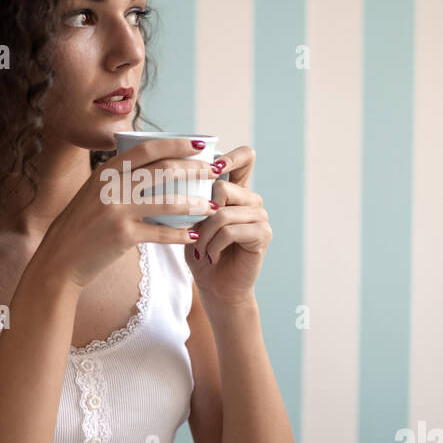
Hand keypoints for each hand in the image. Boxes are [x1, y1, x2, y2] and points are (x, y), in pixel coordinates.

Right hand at [34, 138, 222, 289]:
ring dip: (194, 203)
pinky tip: (194, 235)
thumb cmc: (81, 227)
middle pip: (162, 170)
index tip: (199, 144)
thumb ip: (119, 181)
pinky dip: (180, 235)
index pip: (147, 149)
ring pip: (167, 202)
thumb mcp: (94, 194)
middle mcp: (111, 187)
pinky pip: (161, 234)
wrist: (59, 259)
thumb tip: (154, 168)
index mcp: (106, 172)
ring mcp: (117, 211)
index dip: (176, 144)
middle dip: (193, 169)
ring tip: (212, 205)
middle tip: (214, 171)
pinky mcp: (123, 236)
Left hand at [185, 145, 270, 306]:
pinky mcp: (263, 234)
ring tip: (199, 250)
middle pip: (224, 187)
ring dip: (204, 235)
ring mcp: (260, 216)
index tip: (213, 167)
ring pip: (224, 213)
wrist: (215, 286)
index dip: (231, 156)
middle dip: (199, 212)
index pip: (245, 158)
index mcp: (236, 190)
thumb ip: (193, 200)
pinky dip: (214, 245)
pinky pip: (231, 230)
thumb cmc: (200, 252)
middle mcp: (252, 200)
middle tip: (192, 235)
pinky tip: (210, 257)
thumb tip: (180, 181)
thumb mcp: (191, 222)